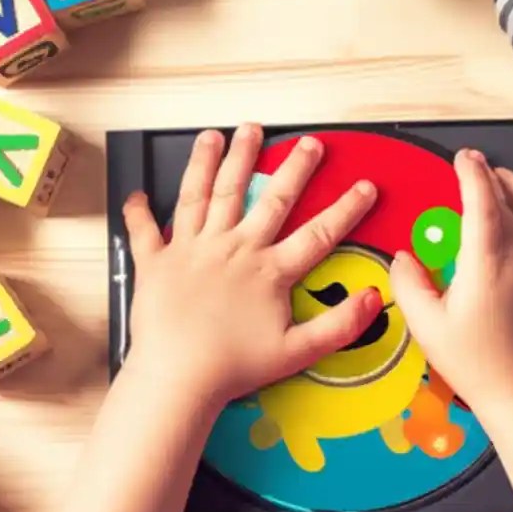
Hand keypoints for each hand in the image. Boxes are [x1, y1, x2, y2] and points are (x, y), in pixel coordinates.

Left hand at [120, 124, 380, 407]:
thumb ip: (339, 324)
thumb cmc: (234, 367)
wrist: (178, 377)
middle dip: (292, 167)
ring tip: (220, 134)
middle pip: (266, 198)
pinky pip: (145, 231)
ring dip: (213, 161)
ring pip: (204, 194)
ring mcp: (191, 251)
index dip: (345, 209)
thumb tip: (375, 300)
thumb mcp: (297, 351)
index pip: (316, 233)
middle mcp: (232, 250)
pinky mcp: (155, 263)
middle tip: (307, 142)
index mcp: (267, 271)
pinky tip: (138, 194)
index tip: (365, 187)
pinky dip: (139, 212)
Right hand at [390, 149, 512, 413]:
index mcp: (488, 261)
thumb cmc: (474, 364)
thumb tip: (402, 259)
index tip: (463, 158)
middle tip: (480, 166)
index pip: (483, 201)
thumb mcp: (427, 326)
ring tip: (509, 186)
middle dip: (497, 176)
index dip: (473, 173)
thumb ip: (410, 285)